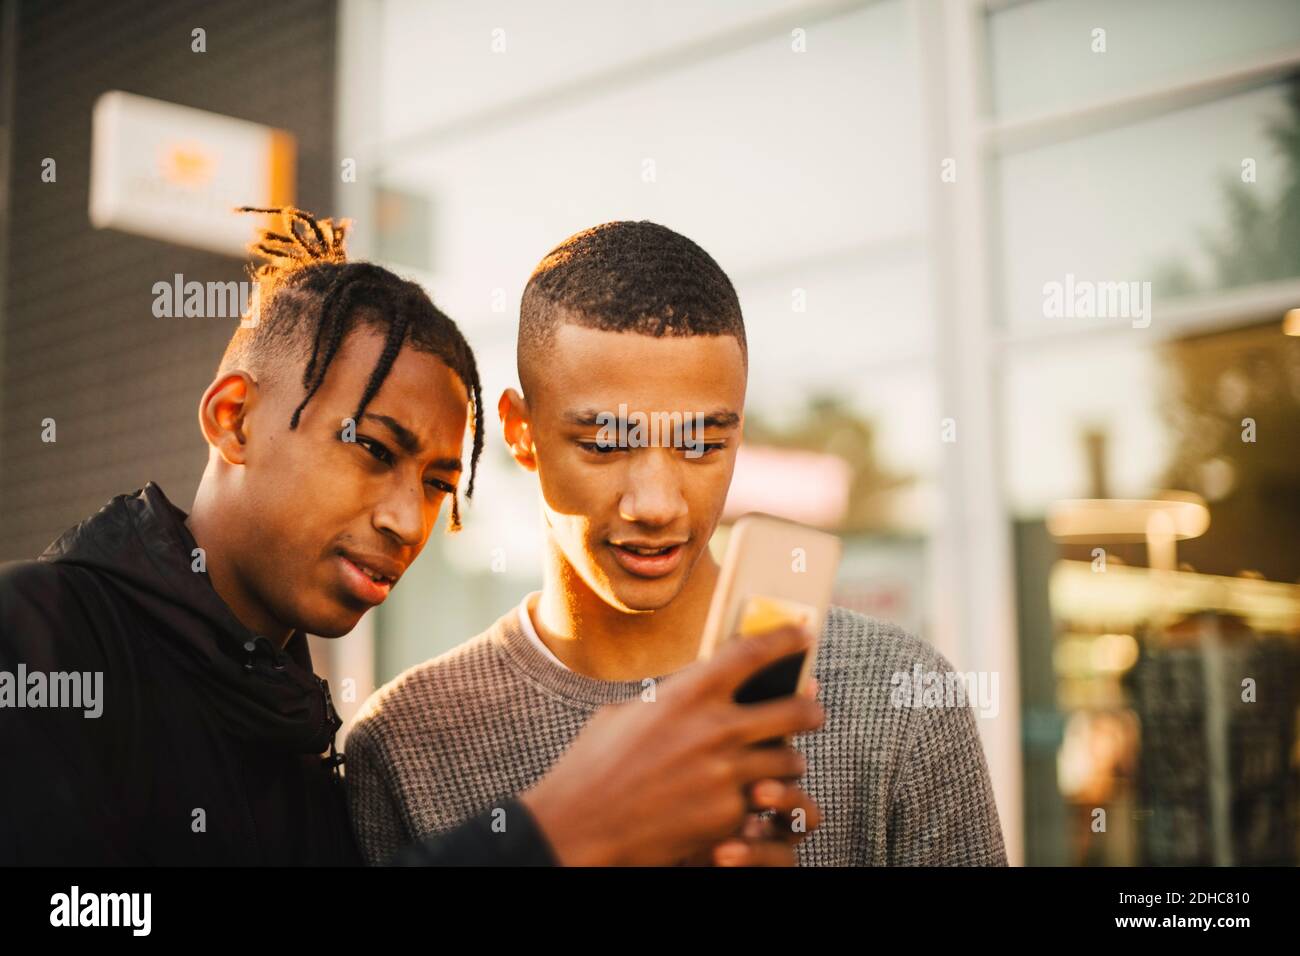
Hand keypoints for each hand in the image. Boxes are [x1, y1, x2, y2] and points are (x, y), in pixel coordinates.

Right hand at [519, 625, 824, 865]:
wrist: (579, 830)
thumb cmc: (593, 767)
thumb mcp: (626, 715)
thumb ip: (671, 700)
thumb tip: (693, 688)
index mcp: (687, 693)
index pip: (753, 653)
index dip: (785, 639)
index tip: (804, 633)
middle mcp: (715, 728)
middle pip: (795, 710)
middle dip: (811, 709)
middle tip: (814, 709)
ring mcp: (726, 774)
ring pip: (790, 761)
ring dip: (787, 761)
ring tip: (779, 761)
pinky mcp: (729, 815)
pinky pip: (764, 800)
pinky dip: (760, 799)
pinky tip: (748, 800)